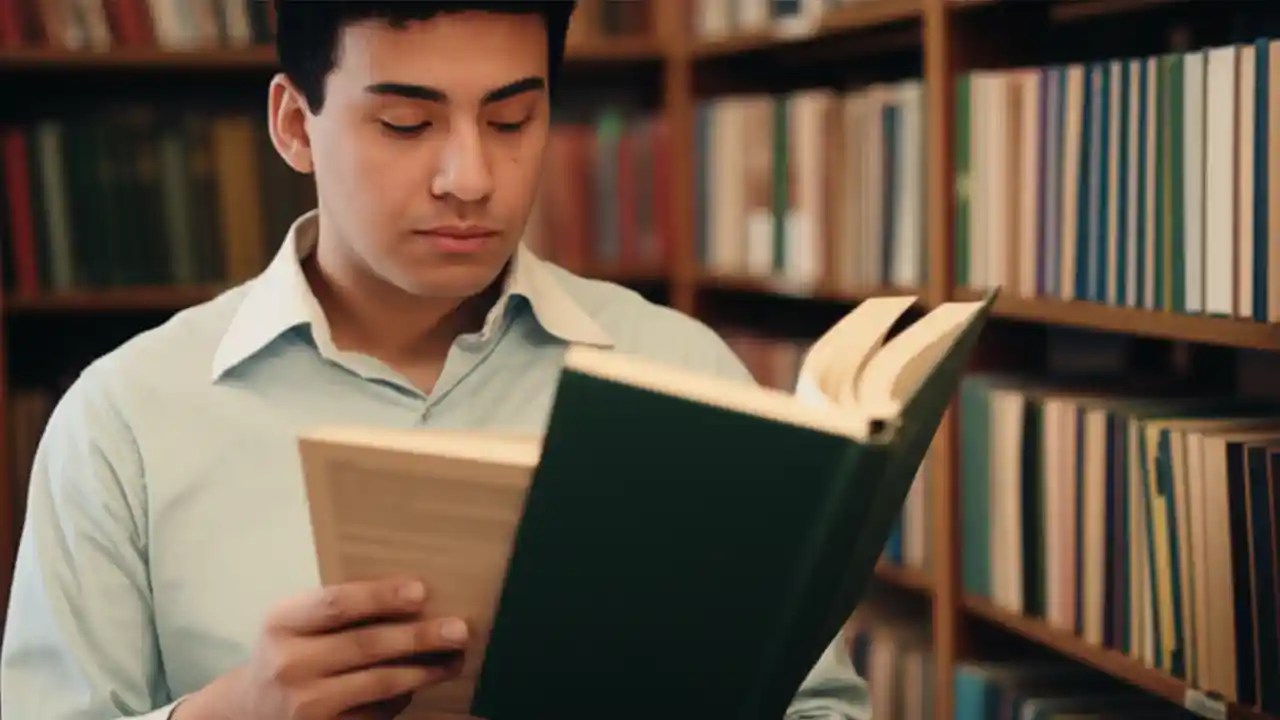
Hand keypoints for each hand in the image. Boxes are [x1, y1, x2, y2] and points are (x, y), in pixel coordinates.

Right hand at [174, 576, 468, 719]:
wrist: (250, 709)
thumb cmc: (289, 652)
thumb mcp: (296, 623)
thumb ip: (338, 610)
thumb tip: (416, 598)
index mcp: (282, 623)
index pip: (335, 604)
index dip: (380, 596)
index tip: (421, 591)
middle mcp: (289, 665)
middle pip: (366, 645)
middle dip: (419, 637)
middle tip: (459, 629)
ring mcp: (305, 706)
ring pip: (379, 684)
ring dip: (424, 671)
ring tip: (455, 658)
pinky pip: (377, 713)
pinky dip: (403, 698)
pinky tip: (421, 684)